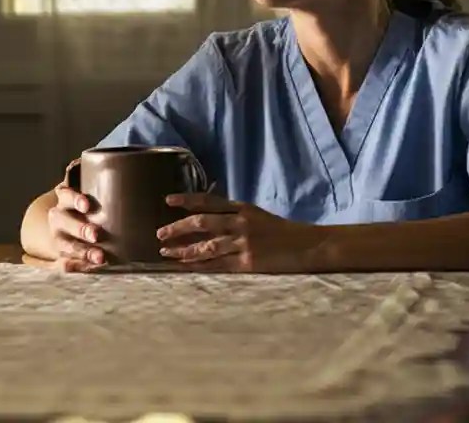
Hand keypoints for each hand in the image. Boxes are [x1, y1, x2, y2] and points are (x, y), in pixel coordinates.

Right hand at [47, 162, 106, 271]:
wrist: (64, 225)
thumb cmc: (88, 204)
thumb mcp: (89, 189)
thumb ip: (101, 178)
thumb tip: (125, 159)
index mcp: (64, 198)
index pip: (66, 195)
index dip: (75, 200)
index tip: (87, 205)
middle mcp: (58, 217)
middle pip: (65, 222)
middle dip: (80, 229)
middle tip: (97, 235)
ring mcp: (58, 237)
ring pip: (66, 245)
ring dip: (82, 252)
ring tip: (100, 258)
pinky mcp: (60, 255)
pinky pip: (64, 263)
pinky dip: (75, 267)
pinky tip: (89, 269)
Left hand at [156, 193, 324, 272]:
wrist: (308, 246)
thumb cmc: (283, 232)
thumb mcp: (259, 216)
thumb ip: (236, 215)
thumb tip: (210, 217)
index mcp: (243, 208)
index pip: (209, 201)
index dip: (187, 200)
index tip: (168, 200)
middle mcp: (240, 222)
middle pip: (202, 222)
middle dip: (178, 228)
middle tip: (160, 234)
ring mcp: (244, 242)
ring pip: (206, 245)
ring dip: (184, 250)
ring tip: (166, 253)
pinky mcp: (248, 262)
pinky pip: (218, 264)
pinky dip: (200, 266)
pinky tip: (186, 267)